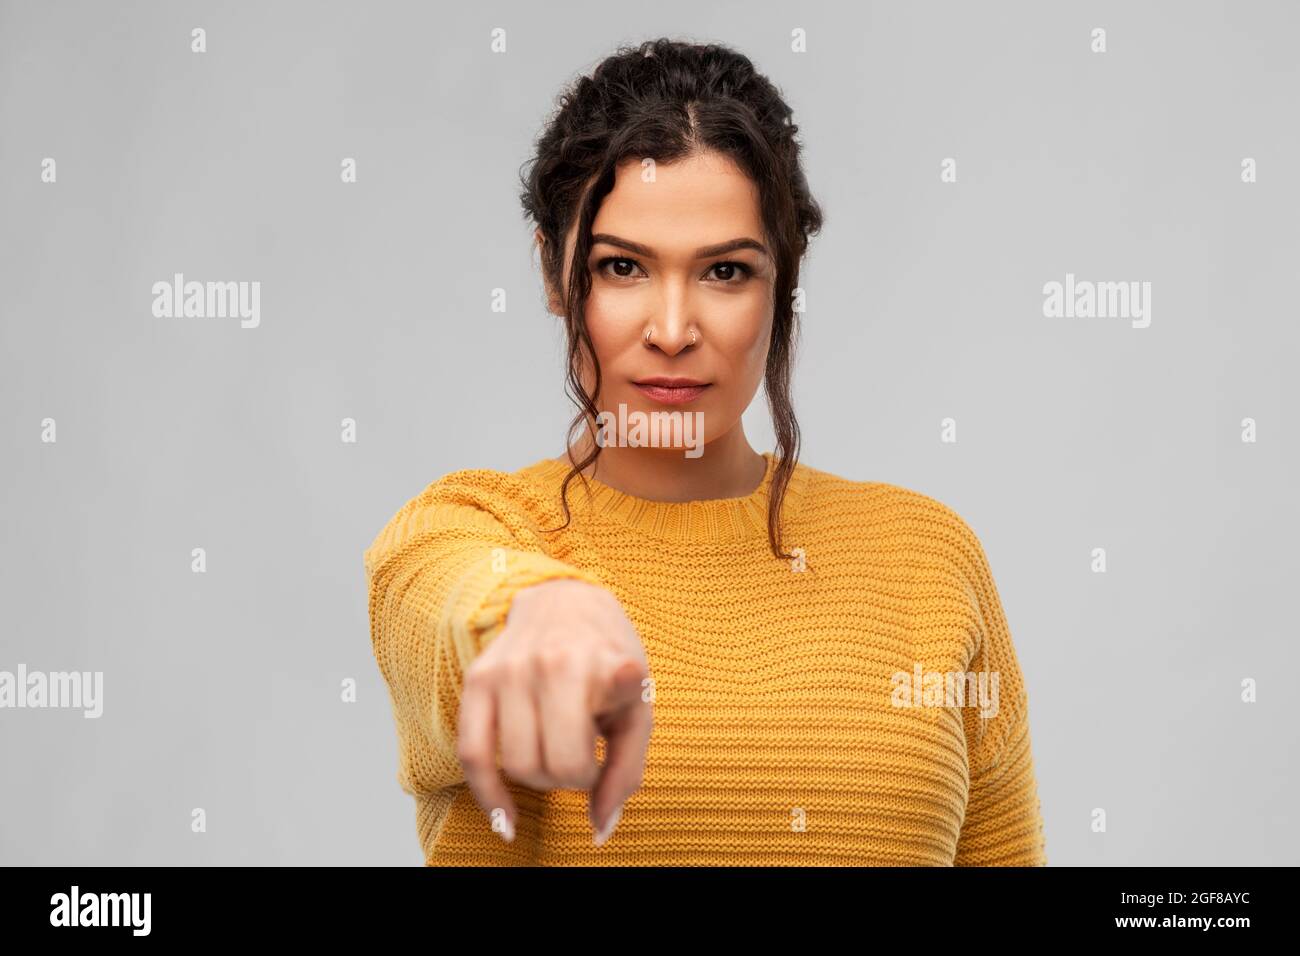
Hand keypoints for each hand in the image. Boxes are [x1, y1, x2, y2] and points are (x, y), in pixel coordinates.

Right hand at [455, 578, 652, 845]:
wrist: (566, 599)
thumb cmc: (611, 661)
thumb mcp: (638, 708)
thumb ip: (626, 771)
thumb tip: (600, 831)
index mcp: (598, 667)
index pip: (584, 755)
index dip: (598, 773)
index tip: (602, 760)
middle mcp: (549, 664)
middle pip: (552, 768)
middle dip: (571, 780)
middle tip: (584, 758)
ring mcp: (508, 669)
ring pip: (515, 765)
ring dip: (540, 778)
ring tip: (556, 755)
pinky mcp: (477, 678)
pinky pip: (470, 753)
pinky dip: (488, 795)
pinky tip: (506, 821)